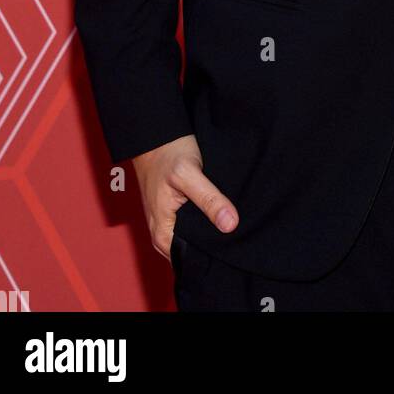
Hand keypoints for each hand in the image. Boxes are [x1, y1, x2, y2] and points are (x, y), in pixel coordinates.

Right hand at [131, 133, 239, 258]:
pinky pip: (194, 225)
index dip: (215, 251)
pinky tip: (222, 211)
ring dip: (212, 229)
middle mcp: (163, 235)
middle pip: (196, 249)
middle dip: (216, 241)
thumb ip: (209, 200)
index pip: (193, 259)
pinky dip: (207, 219)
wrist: (154, 134)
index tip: (235, 242)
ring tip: (232, 219)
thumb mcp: (189, 174)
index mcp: (162, 235)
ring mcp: (169, 225)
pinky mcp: (176, 214)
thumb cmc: (167, 153)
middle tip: (239, 229)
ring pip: (196, 237)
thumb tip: (230, 225)